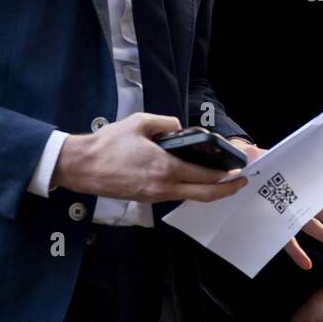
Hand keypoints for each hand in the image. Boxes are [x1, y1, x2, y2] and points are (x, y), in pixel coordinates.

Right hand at [52, 113, 247, 203]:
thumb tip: (180, 127)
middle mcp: (163, 186)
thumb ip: (166, 123)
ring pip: (190, 197)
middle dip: (227, 189)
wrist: (81, 166)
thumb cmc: (107, 145)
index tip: (239, 168)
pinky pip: (175, 195)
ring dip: (209, 190)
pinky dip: (190, 189)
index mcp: (165, 168)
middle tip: (241, 181)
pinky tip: (194, 179)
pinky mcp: (146, 198)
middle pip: (205, 194)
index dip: (226, 173)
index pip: (205, 175)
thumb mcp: (140, 122)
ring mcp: (155, 196)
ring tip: (222, 179)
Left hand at [229, 139, 322, 270]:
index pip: (315, 188)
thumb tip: (252, 157)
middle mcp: (294, 197)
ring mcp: (287, 213)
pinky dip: (297, 253)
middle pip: (318, 210)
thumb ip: (256, 158)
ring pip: (310, 226)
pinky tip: (307, 264)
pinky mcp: (275, 227)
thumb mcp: (254, 157)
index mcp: (294, 179)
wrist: (237, 175)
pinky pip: (287, 242)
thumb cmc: (250, 166)